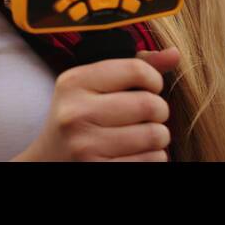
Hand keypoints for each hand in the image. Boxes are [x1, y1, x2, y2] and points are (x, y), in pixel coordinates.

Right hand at [13, 46, 179, 160]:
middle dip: (158, 111)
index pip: (136, 70)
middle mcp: (75, 114)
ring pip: (155, 135)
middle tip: (148, 115)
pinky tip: (136, 153)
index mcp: (74, 83)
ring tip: (143, 135)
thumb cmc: (82, 117)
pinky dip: (153, 157)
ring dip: (158, 136)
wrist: (48, 160)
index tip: (149, 88)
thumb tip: (176, 53)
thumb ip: (135, 67)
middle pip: (150, 104)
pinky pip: (152, 160)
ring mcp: (85, 147)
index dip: (153, 79)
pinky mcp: (98, 171)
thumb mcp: (95, 86)